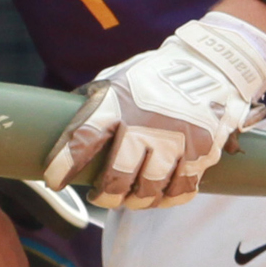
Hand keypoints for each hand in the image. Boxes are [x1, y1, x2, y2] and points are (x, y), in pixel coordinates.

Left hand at [43, 16, 265, 209]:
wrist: (211, 65)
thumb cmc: (153, 77)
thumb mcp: (118, 79)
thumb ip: (93, 102)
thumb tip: (54, 121)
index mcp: (118, 102)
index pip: (83, 138)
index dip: (64, 164)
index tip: (54, 181)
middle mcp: (145, 122)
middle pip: (117, 178)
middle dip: (105, 196)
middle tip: (101, 196)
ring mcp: (176, 139)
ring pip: (149, 191)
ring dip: (136, 201)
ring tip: (131, 197)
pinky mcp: (202, 151)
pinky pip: (180, 190)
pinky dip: (167, 198)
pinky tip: (160, 194)